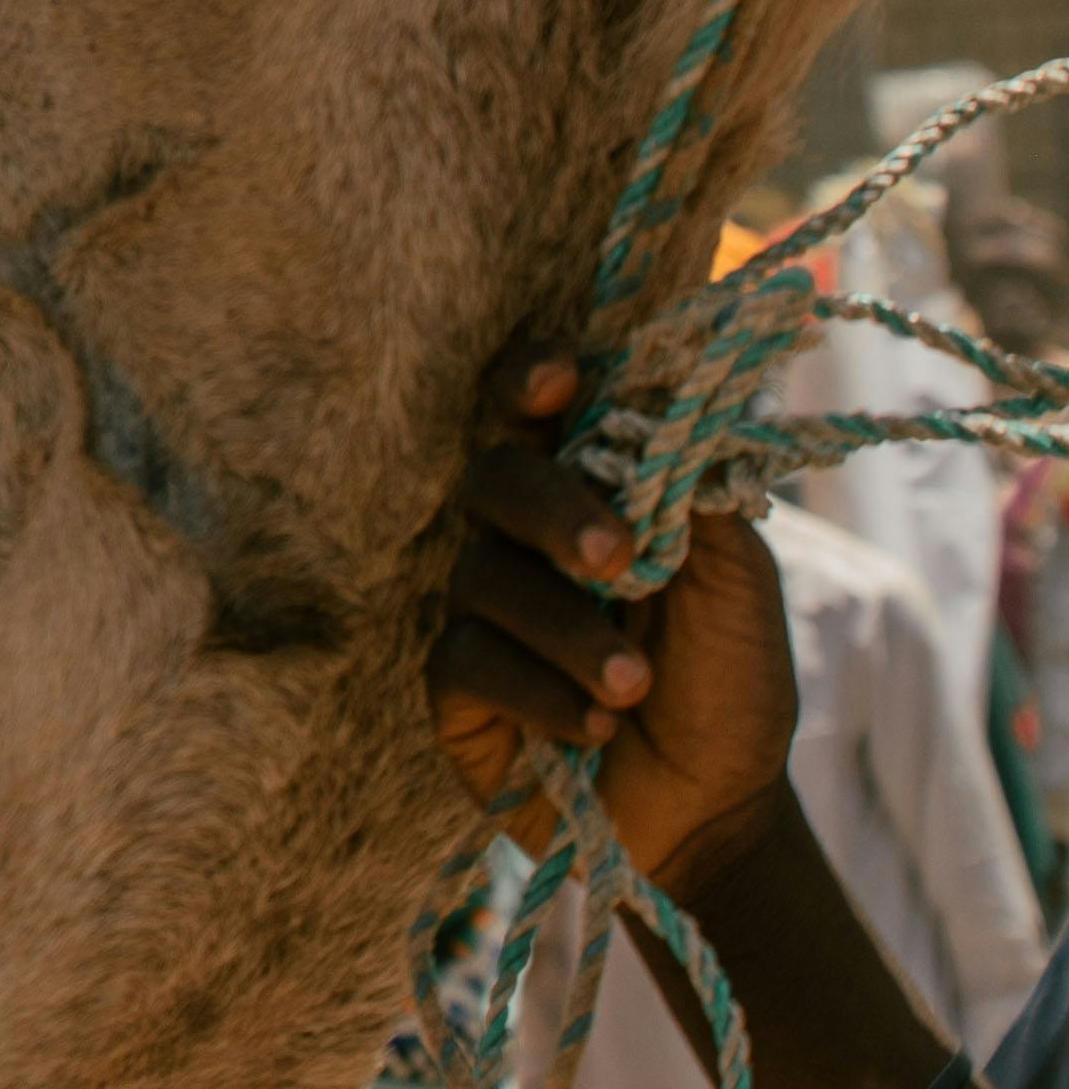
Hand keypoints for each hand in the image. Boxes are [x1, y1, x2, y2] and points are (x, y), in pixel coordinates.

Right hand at [432, 348, 798, 898]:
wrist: (718, 814)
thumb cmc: (729, 688)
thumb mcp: (737, 587)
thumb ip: (699, 501)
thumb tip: (659, 416)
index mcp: (589, 498)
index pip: (535, 415)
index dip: (530, 380)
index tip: (559, 379)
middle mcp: (522, 542)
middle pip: (494, 479)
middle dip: (552, 510)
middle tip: (618, 559)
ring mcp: (482, 612)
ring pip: (482, 578)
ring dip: (568, 630)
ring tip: (634, 687)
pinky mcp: (457, 688)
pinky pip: (470, 661)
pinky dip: (541, 693)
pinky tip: (597, 727)